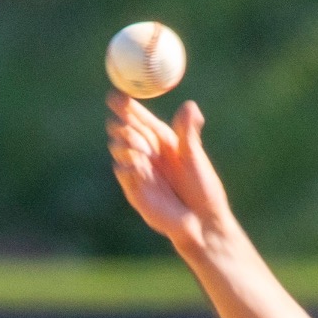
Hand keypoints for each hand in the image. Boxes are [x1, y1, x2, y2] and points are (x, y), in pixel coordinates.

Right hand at [106, 91, 232, 252]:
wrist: (202, 221)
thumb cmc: (203, 189)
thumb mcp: (194, 157)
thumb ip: (188, 132)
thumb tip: (191, 106)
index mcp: (163, 141)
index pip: (140, 119)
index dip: (126, 107)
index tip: (114, 96)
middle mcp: (149, 153)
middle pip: (125, 131)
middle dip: (123, 126)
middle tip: (129, 126)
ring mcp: (140, 170)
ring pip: (119, 148)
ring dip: (125, 144)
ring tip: (140, 148)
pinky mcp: (134, 189)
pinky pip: (122, 171)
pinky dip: (126, 165)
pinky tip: (136, 165)